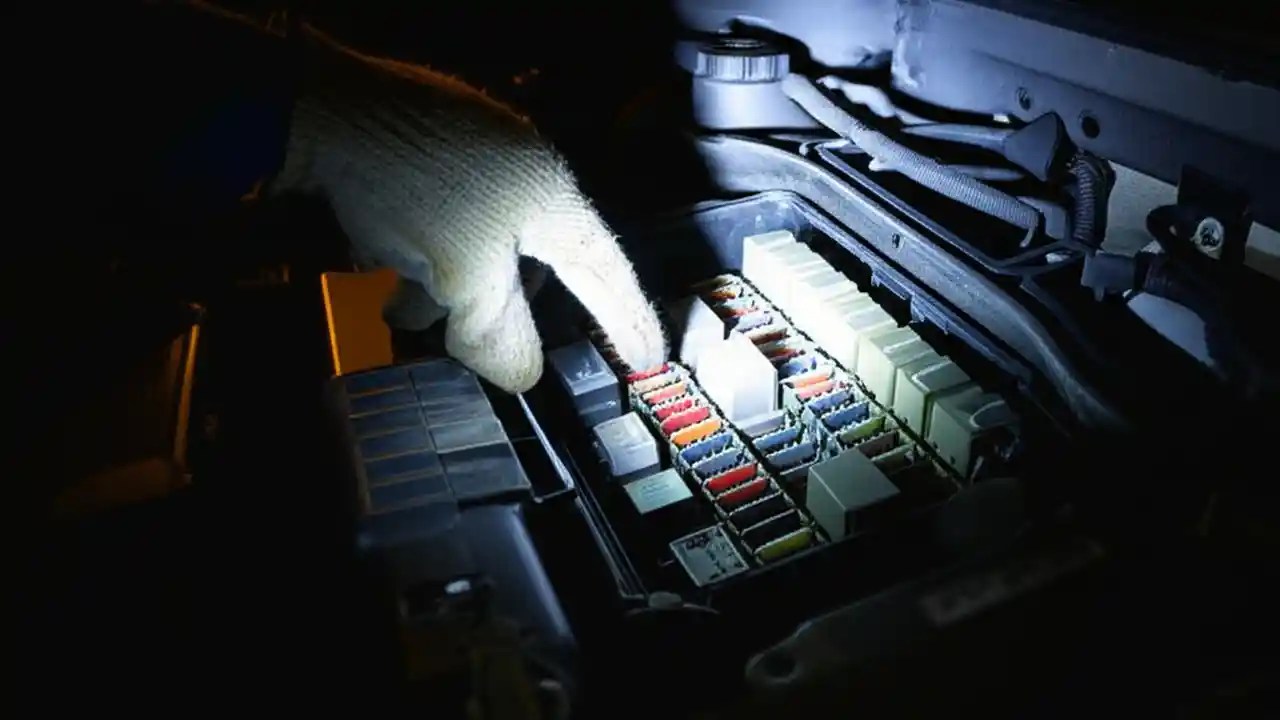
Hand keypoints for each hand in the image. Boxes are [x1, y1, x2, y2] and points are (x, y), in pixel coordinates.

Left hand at [273, 28, 665, 391]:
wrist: (312, 109)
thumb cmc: (406, 185)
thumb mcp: (461, 276)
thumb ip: (499, 332)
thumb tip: (521, 375)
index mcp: (549, 197)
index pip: (605, 269)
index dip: (628, 320)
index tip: (650, 360)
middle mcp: (522, 175)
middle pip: (534, 267)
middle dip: (501, 311)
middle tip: (486, 345)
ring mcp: (473, 164)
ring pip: (480, 251)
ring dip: (447, 291)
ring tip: (408, 311)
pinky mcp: (427, 160)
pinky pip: (444, 227)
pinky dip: (423, 261)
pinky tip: (389, 275)